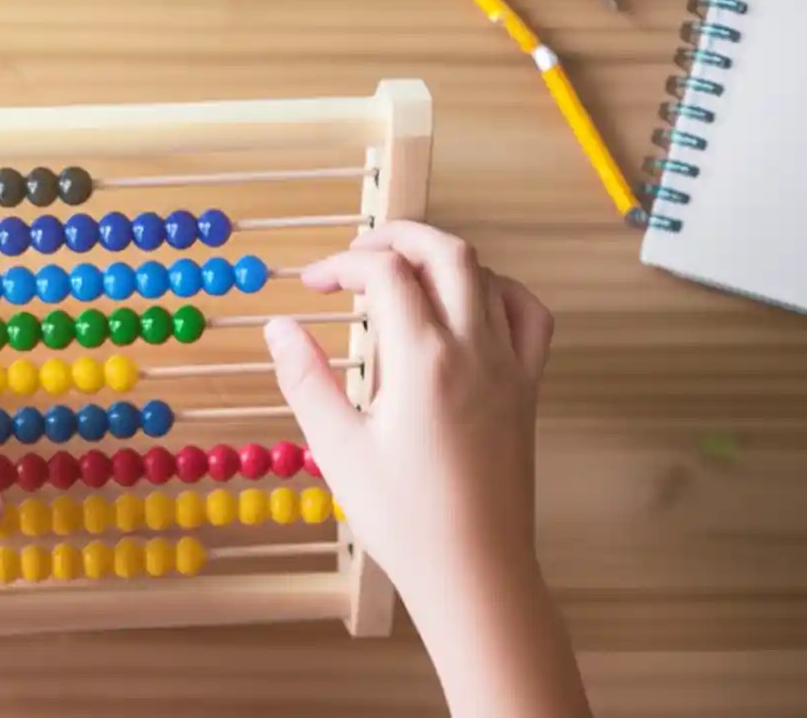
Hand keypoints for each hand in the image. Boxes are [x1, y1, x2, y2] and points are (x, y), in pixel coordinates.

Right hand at [264, 222, 588, 716]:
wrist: (475, 569)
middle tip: (356, 252)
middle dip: (397, 236)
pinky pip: (527, 314)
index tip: (313, 283)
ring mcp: (509, 365)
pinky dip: (497, 289)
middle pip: (446, 252)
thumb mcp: (338, 447)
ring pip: (488, 275)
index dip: (343, 264)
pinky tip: (471, 304)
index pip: (385, 274)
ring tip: (403, 272)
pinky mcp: (526, 388)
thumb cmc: (404, 517)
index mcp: (423, 359)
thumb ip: (306, 379)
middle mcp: (474, 349)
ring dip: (443, 257)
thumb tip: (279, 327)